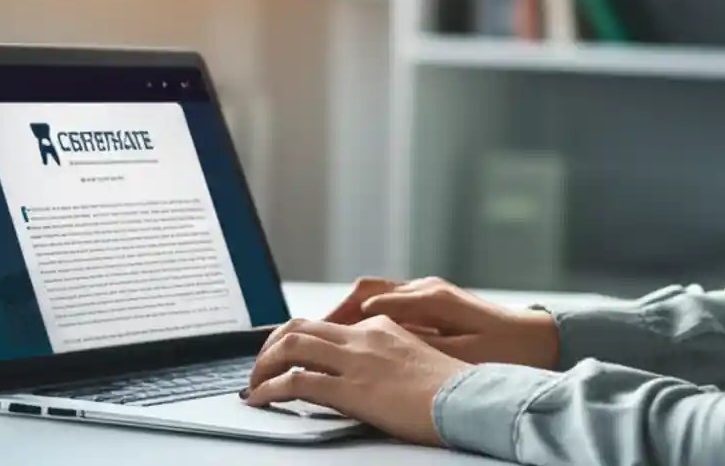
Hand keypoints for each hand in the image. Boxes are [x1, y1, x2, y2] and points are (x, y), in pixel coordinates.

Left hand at [244, 315, 467, 445]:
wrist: (470, 400)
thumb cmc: (453, 390)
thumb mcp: (418, 360)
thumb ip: (389, 357)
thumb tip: (371, 373)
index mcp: (381, 328)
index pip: (327, 324)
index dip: (298, 339)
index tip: (285, 356)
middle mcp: (364, 336)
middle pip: (300, 327)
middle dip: (271, 346)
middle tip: (260, 368)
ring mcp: (356, 360)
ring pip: (290, 347)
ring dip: (263, 365)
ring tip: (253, 384)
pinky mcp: (351, 388)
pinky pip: (296, 382)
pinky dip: (270, 389)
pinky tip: (261, 400)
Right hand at [324, 276, 559, 369]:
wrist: (541, 339)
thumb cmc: (507, 352)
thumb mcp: (463, 354)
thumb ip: (418, 342)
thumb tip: (376, 333)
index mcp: (429, 299)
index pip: (367, 300)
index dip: (335, 318)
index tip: (309, 336)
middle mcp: (425, 289)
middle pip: (365, 292)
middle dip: (333, 313)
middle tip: (305, 337)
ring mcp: (429, 293)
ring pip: (375, 295)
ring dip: (349, 314)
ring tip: (325, 339)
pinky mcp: (435, 303)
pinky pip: (390, 303)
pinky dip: (368, 317)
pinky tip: (359, 339)